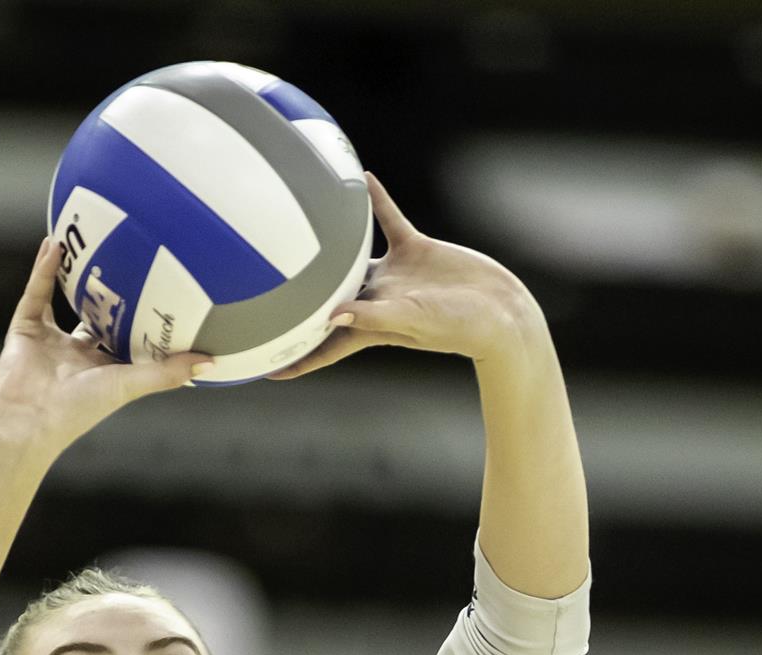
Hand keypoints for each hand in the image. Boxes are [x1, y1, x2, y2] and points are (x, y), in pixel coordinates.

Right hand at [0, 237, 207, 452]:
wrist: (30, 417)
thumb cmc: (80, 409)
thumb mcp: (131, 385)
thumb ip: (169, 372)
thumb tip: (212, 361)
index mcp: (103, 370)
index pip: (125, 339)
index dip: (139, 318)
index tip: (159, 293)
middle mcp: (77, 354)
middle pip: (95, 315)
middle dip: (106, 290)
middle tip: (124, 257)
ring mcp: (50, 340)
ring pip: (62, 298)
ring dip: (72, 272)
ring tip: (85, 239)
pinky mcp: (26, 328)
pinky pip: (36, 291)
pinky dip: (44, 268)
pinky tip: (56, 242)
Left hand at [271, 173, 546, 379]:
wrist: (499, 312)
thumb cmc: (457, 327)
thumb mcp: (413, 322)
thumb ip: (374, 318)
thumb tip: (334, 315)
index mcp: (370, 325)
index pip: (324, 344)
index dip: (297, 357)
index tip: (265, 369)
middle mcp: (376, 300)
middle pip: (327, 299)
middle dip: (299, 302)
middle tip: (262, 294)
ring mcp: (395, 274)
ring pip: (351, 256)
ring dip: (329, 245)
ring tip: (299, 224)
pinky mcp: (416, 250)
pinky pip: (390, 221)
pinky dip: (377, 202)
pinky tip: (362, 178)